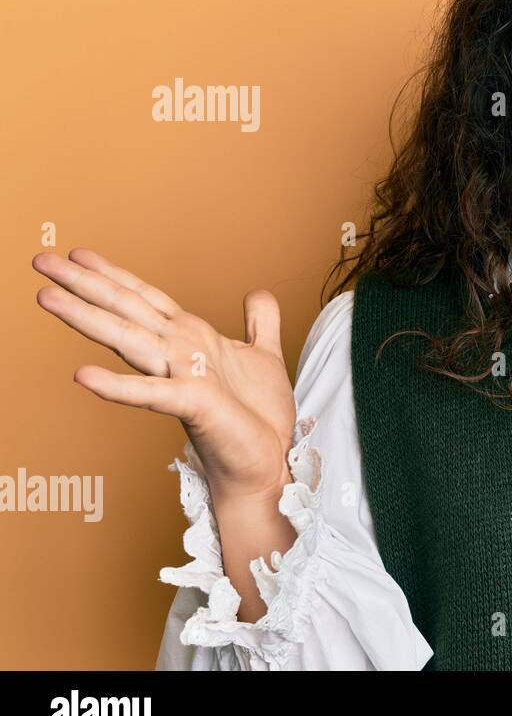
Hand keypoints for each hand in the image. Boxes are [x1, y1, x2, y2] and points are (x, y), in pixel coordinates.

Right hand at [32, 248, 296, 500]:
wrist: (268, 463)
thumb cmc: (258, 417)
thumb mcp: (263, 357)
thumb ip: (259, 323)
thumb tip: (258, 293)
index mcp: (191, 339)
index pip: (144, 298)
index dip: (113, 274)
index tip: (77, 253)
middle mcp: (178, 354)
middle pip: (125, 310)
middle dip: (84, 284)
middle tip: (40, 261)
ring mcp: (182, 378)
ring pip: (128, 341)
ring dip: (87, 318)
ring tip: (46, 297)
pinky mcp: (194, 405)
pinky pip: (153, 394)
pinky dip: (119, 386)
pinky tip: (82, 376)